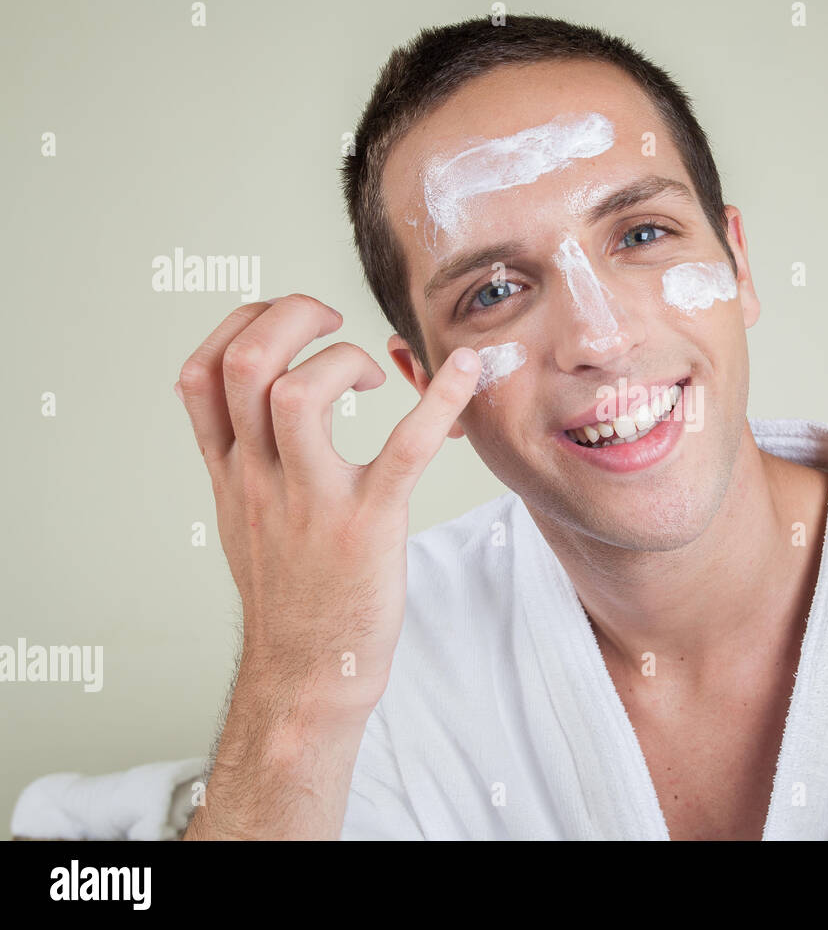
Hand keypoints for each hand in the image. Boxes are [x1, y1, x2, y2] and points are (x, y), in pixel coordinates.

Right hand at [176, 293, 480, 723]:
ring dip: (341, 359)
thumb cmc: (290, 593)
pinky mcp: (367, 525)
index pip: (200, 374)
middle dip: (289, 317)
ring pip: (297, 396)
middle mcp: (259, 479)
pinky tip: (465, 371)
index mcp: (230, 473)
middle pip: (245, 366)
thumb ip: (247, 458)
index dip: (239, 326)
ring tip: (373, 373)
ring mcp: (309, 503)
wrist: (308, 673)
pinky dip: (439, 401)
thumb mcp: (244, 518)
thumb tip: (260, 404)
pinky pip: (403, 449)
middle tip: (332, 320)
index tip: (285, 322)